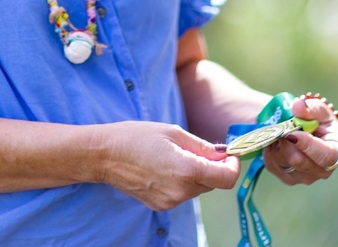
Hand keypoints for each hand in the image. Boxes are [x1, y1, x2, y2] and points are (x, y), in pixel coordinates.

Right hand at [97, 121, 241, 210]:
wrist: (105, 155)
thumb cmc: (136, 136)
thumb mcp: (172, 132)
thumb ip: (201, 146)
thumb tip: (223, 154)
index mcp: (186, 170)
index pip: (226, 178)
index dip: (233, 165)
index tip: (229, 154)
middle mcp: (181, 191)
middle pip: (212, 182)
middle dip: (212, 166)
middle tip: (196, 147)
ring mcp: (170, 201)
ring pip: (197, 188)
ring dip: (195, 173)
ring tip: (173, 155)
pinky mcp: (161, 206)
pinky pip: (182, 193)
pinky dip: (181, 181)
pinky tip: (163, 167)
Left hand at [263, 94, 337, 185]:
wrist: (302, 128)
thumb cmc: (316, 119)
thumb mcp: (318, 109)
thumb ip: (311, 107)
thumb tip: (299, 106)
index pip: (326, 156)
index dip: (308, 145)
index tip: (292, 133)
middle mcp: (325, 170)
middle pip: (300, 161)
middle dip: (286, 141)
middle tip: (281, 126)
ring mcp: (307, 177)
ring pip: (284, 163)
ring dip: (277, 145)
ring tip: (280, 132)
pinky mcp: (290, 179)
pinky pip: (274, 167)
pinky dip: (269, 152)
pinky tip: (274, 142)